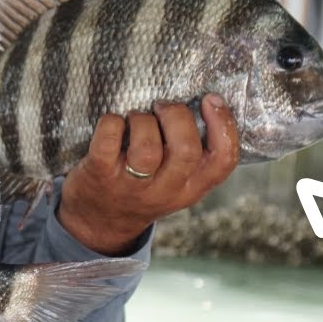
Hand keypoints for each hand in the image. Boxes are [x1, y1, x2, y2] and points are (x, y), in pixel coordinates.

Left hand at [58, 94, 239, 254]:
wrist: (99, 221)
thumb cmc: (141, 189)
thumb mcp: (174, 184)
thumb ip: (189, 156)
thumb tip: (200, 105)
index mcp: (191, 189)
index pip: (222, 161)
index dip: (223, 126)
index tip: (210, 100)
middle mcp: (164, 190)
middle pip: (186, 151)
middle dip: (177, 116)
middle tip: (162, 106)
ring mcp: (131, 185)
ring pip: (147, 148)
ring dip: (142, 120)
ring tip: (136, 118)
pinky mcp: (100, 174)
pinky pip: (108, 140)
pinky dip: (111, 122)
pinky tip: (113, 123)